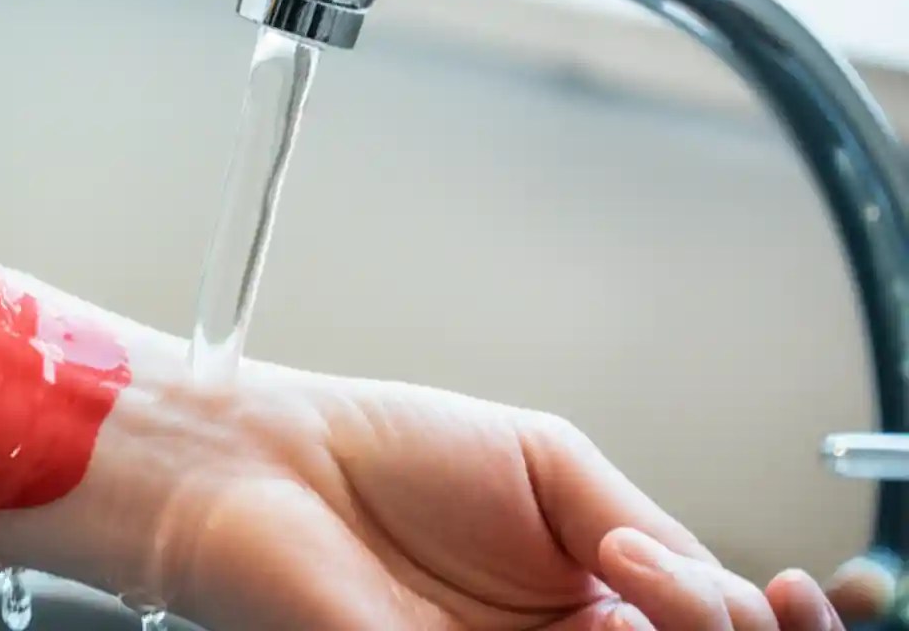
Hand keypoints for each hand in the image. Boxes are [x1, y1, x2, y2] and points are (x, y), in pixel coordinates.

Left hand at [122, 367, 845, 629]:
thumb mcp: (547, 464)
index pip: (704, 627)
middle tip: (672, 586)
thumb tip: (716, 584)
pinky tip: (605, 623)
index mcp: (581, 590)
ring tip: (629, 593)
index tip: (795, 597)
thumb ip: (638, 525)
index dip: (759, 622)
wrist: (268, 466)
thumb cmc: (384, 452)